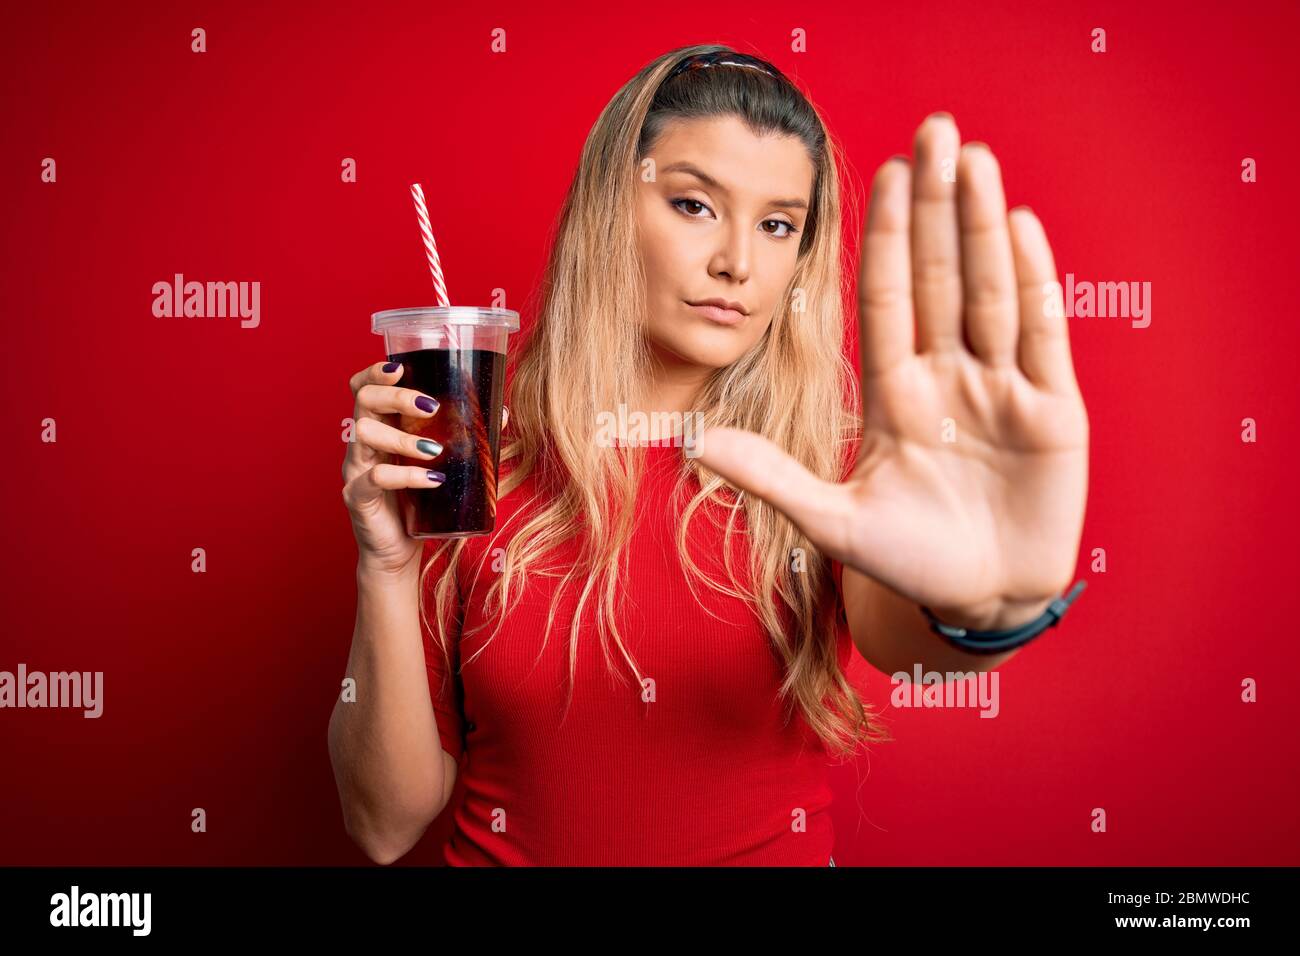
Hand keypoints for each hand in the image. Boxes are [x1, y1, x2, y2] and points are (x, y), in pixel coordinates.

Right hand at [341, 360, 511, 578]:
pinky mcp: (358, 497)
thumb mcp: (439, 463)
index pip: (363, 388)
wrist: (398, 551)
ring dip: (403, 438)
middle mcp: (361, 443)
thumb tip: (500, 413)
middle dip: (397, 396)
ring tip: (436, 450)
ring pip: (365, 435)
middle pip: (364, 400)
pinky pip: (375, 479)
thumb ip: (463, 437)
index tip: (400, 367)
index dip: (375, 371)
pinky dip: (406, 476)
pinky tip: (432, 479)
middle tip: (431, 407)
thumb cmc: (417, 501)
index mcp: (378, 427)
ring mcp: (355, 470)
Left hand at [696, 113, 1088, 629]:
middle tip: (932, 130)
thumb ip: (771, 476)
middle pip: (940, 278)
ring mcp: (1003, 389)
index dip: (886, 240)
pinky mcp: (1053, 411)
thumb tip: (692, 443)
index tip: (880, 176)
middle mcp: (948, 377)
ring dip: (980, 225)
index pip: (887, 300)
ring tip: (971, 157)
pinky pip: (1041, 335)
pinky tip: (1018, 225)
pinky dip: (1031, 281)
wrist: (978, 600)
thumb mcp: (832, 521)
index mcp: (897, 394)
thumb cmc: (907, 561)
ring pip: (989, 291)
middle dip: (935, 206)